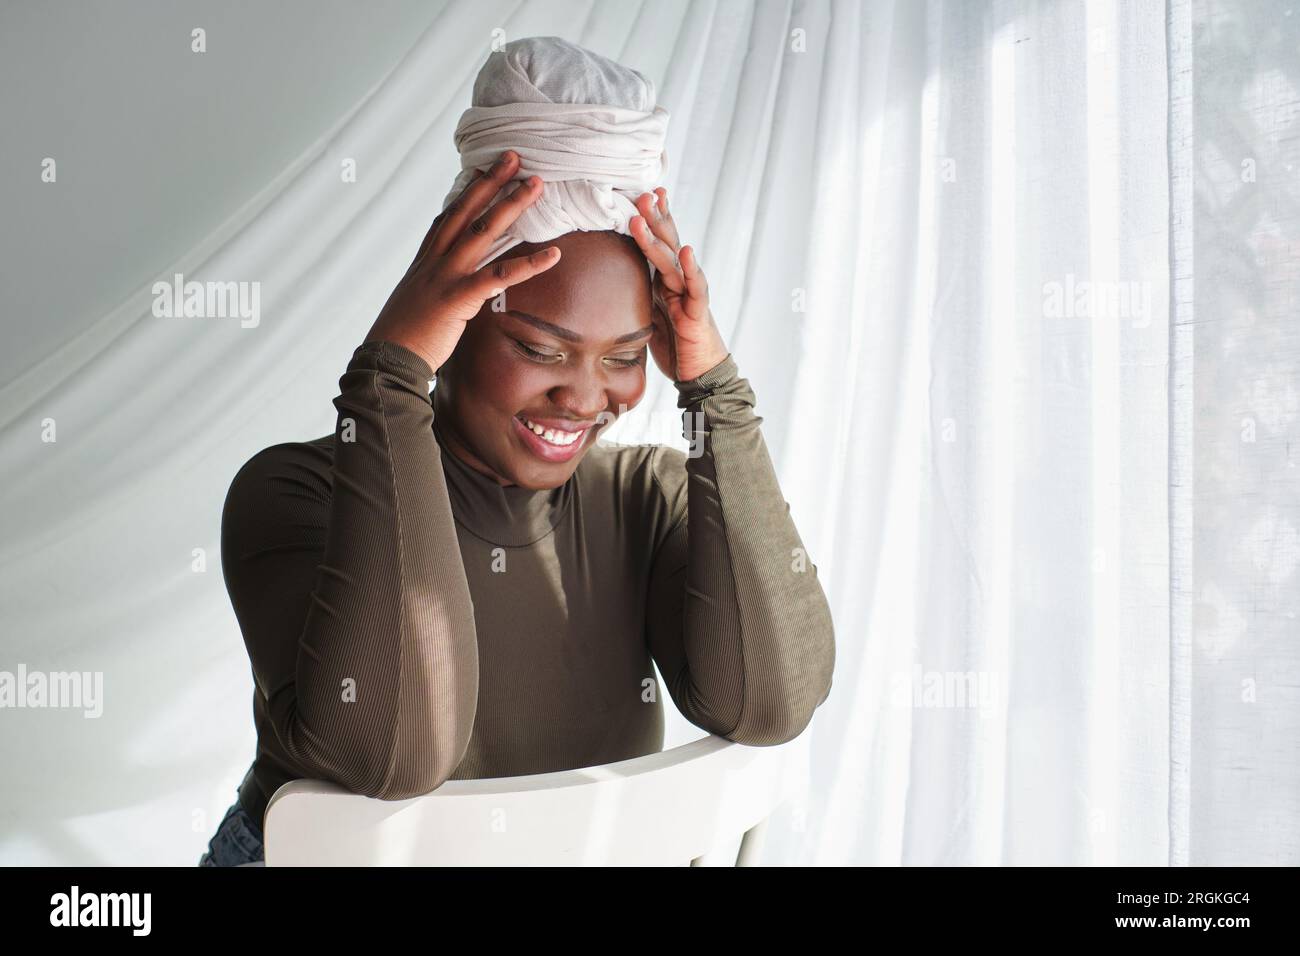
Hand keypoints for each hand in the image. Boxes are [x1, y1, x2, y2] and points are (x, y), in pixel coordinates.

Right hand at [364, 150, 561, 371]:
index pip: (448, 217)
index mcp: (425, 261)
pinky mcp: (458, 299)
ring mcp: (446, 276)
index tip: (482, 169)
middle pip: (467, 211)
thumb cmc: (402, 336)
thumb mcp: (417, 302)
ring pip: (483, 231)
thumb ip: (434, 288)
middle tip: (514, 158)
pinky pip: (499, 277)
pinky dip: (528, 264)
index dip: (467, 192)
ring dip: (511, 206)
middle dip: (491, 182)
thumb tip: (446, 288)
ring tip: (535, 185)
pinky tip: (553, 254)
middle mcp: (435, 261)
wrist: (387, 358)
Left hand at [629, 187, 729, 381]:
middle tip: (641, 193)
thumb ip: (634, 295)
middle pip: (666, 242)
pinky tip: (686, 250)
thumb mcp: (646, 315)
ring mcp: (690, 294)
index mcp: (665, 280)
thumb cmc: (674, 344)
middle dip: (654, 217)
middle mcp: (679, 281)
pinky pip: (696, 287)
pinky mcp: (698, 313)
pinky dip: (691, 268)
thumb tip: (604, 285)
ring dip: (659, 235)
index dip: (651, 220)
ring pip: (673, 259)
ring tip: (646, 214)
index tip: (640, 195)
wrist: (699, 373)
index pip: (658, 243)